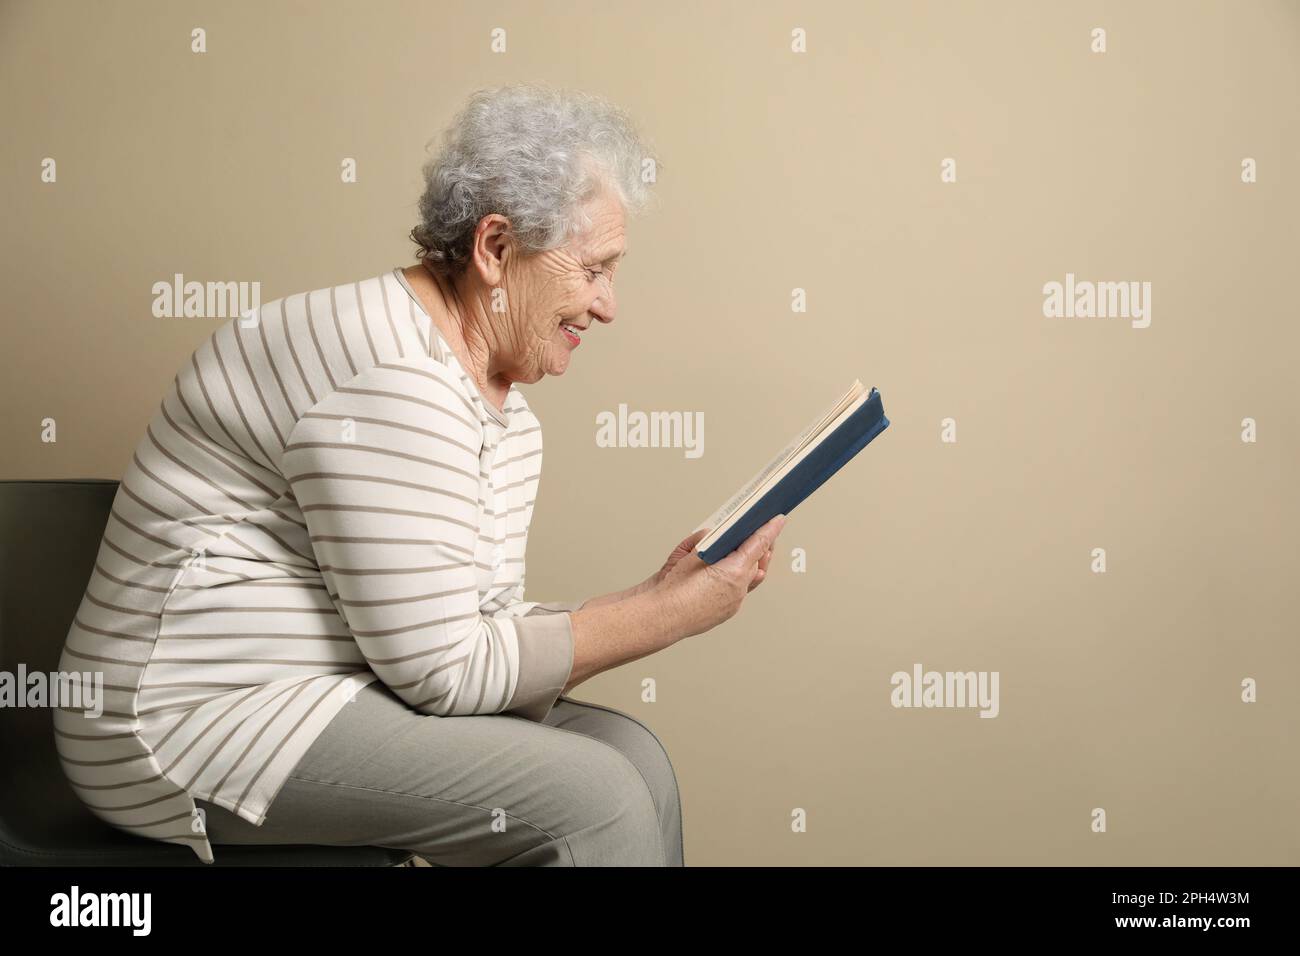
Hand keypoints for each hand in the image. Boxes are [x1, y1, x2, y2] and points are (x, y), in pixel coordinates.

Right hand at [652, 514, 786, 640]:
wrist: (659, 617)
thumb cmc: (671, 589)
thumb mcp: (687, 554)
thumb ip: (704, 541)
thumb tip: (710, 535)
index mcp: (733, 572)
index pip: (758, 545)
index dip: (769, 530)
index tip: (779, 520)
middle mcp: (738, 589)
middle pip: (758, 562)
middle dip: (761, 547)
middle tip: (762, 532)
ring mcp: (734, 603)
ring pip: (750, 579)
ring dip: (751, 564)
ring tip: (748, 551)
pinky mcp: (726, 612)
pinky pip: (739, 591)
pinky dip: (738, 579)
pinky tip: (730, 571)